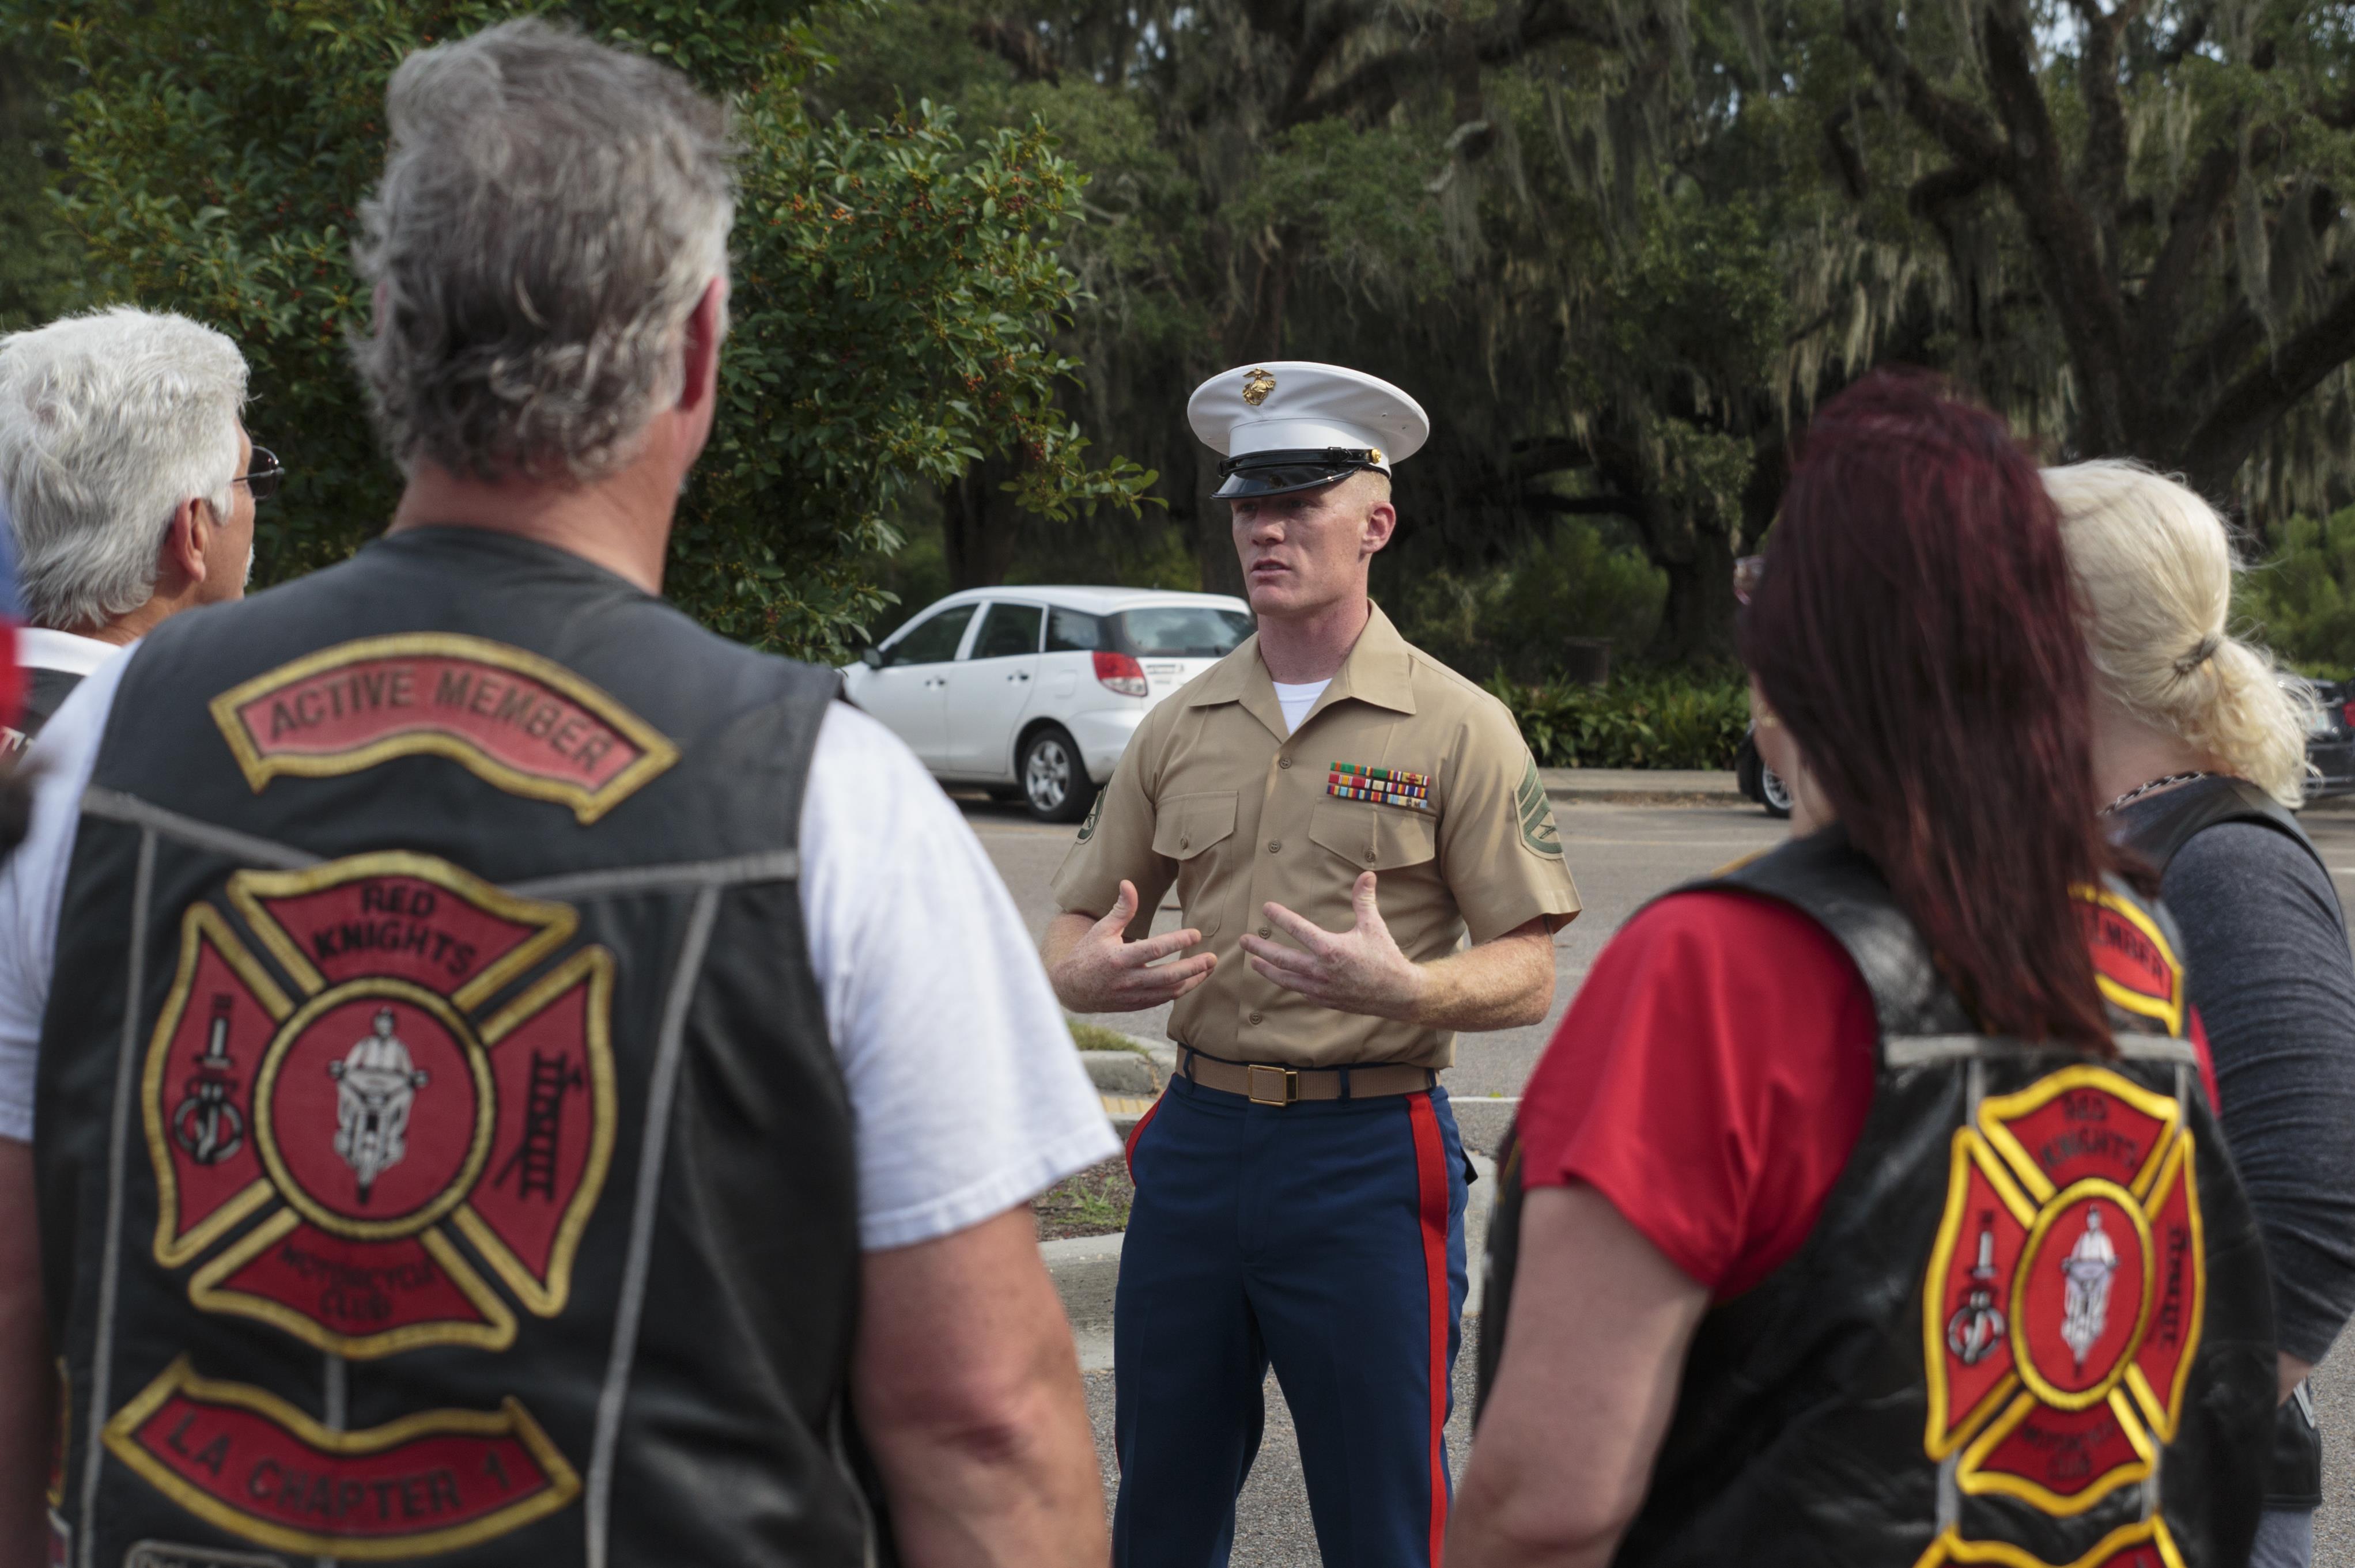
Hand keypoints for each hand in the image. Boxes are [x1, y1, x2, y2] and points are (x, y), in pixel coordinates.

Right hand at [1045, 880, 1216, 1013]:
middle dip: (1194, 967)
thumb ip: (1121, 909)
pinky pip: (1164, 999)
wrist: (1072, 989)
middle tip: (1213, 958)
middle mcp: (1128, 979)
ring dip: (1193, 981)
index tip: (1197, 934)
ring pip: (1170, 991)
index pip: (1154, 949)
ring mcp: (1134, 995)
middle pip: (1168, 975)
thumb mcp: (1102, 929)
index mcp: (1119, 958)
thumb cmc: (1088, 953)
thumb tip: (1129, 883)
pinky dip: (1181, 990)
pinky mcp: (1137, 1005)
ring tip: (1209, 969)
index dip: (1178, 941)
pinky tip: (1193, 980)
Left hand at [1240, 872, 1426, 1019]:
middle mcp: (1320, 970)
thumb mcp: (1374, 926)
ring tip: (1252, 961)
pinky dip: (1287, 983)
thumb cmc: (1386, 958)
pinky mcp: (1324, 1000)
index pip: (1298, 929)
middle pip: (1281, 958)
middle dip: (1260, 947)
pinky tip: (1281, 978)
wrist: (1398, 994)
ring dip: (1266, 969)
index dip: (1280, 917)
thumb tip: (1367, 874)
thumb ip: (1364, 900)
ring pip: (1285, 979)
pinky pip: (1299, 991)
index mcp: (1330, 949)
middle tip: (1243, 940)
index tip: (1266, 908)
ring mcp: (1320, 988)